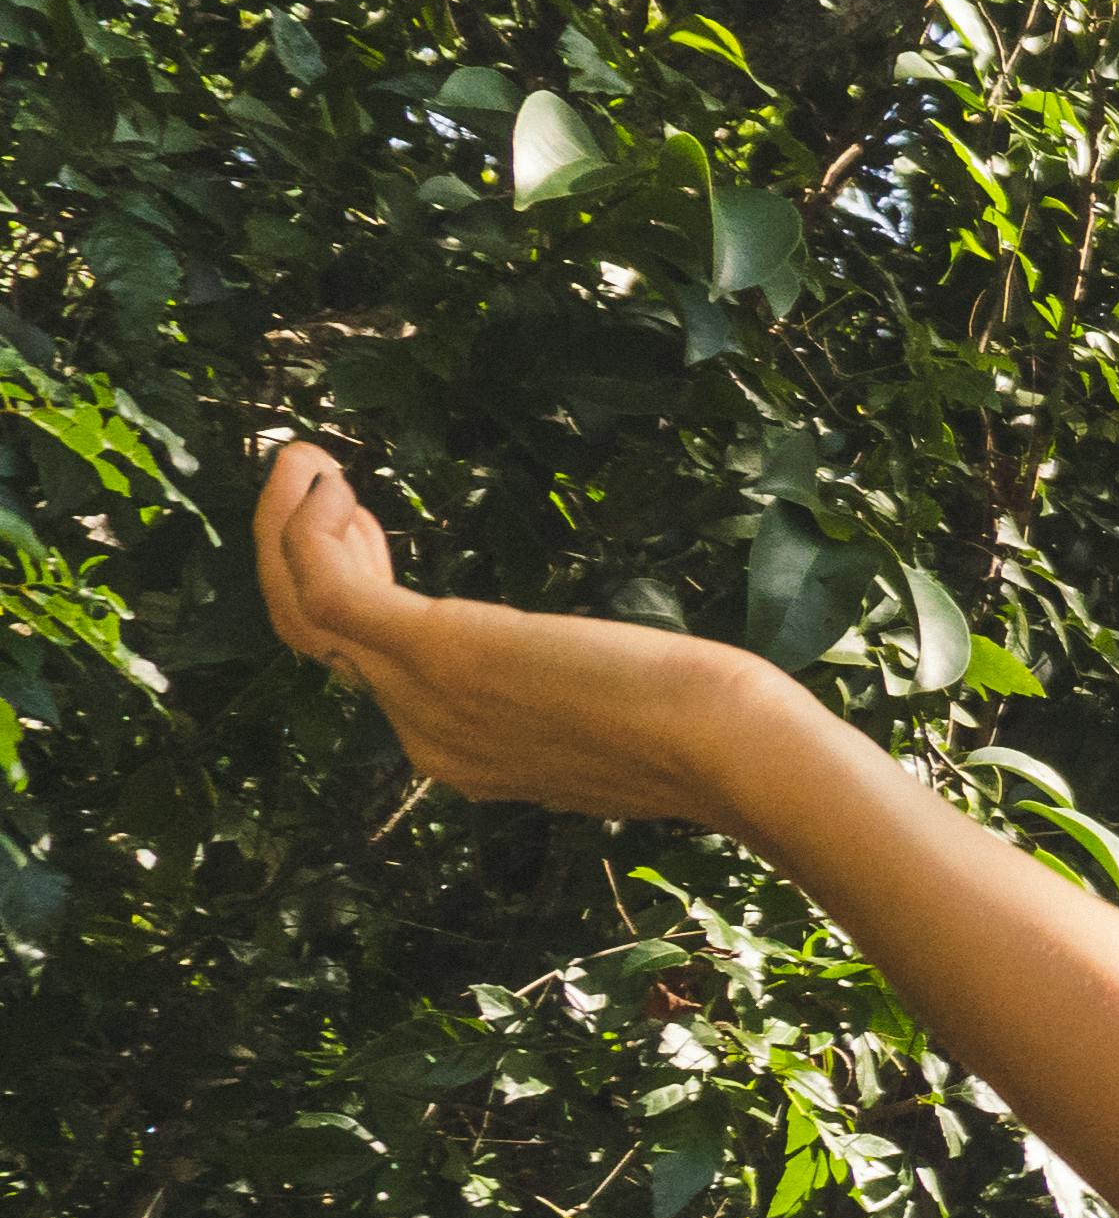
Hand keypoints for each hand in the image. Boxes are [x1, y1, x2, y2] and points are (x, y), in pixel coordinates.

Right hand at [254, 441, 788, 826]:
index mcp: (468, 754)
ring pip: (304, 613)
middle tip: (316, 479)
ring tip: (308, 463)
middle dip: (304, 552)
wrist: (732, 752)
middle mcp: (427, 738)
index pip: (371, 671)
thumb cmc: (712, 729)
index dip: (357, 589)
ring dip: (288, 529)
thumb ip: (571, 697)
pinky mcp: (437, 649)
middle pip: (319, 642)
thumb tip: (575, 667)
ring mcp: (422, 700)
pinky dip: (305, 528)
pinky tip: (324, 475)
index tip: (363, 525)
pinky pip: (328, 588)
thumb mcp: (619, 714)